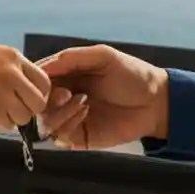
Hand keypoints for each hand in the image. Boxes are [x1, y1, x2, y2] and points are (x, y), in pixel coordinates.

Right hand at [0, 42, 51, 129]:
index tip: (26, 98)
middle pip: (39, 101)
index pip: (42, 80)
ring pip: (24, 116)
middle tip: (12, 109)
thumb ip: (6, 67)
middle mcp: (13, 75)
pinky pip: (7, 125)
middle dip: (29, 108)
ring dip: (12, 117)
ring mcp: (4, 95)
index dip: (35, 92)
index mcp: (12, 57)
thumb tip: (22, 84)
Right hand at [37, 44, 169, 149]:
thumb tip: (42, 67)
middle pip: (37, 104)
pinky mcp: (81, 137)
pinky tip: (86, 112)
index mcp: (67, 76)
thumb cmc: (132, 73)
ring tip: (83, 101)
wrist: (156, 101)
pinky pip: (61, 137)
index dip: (38, 81)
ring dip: (60, 112)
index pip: (39, 80)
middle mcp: (65, 98)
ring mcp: (72, 119)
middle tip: (66, 93)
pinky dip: (68, 124)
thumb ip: (72, 58)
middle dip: (47, 99)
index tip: (47, 81)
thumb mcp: (103, 56)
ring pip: (46, 122)